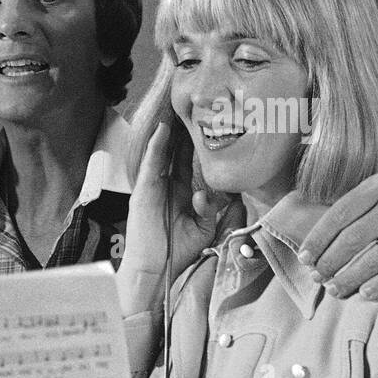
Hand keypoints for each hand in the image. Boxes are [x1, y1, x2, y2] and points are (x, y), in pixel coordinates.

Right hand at [116, 122, 230, 314]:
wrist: (157, 270)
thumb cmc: (178, 251)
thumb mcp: (206, 227)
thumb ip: (219, 210)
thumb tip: (233, 195)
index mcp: (181, 193)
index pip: (193, 162)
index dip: (202, 144)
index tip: (215, 124)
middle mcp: (167, 186)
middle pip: (178, 152)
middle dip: (187, 132)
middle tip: (198, 107)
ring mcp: (153, 187)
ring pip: (164, 153)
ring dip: (170, 131)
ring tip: (179, 109)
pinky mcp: (144, 191)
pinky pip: (151, 164)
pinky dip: (156, 146)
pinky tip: (163, 130)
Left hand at [299, 173, 377, 298]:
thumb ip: (351, 211)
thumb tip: (314, 247)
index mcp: (377, 186)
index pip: (338, 215)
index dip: (317, 240)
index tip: (304, 258)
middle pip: (354, 237)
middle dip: (330, 261)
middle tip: (317, 277)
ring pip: (376, 256)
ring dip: (350, 276)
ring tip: (334, 289)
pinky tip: (364, 293)